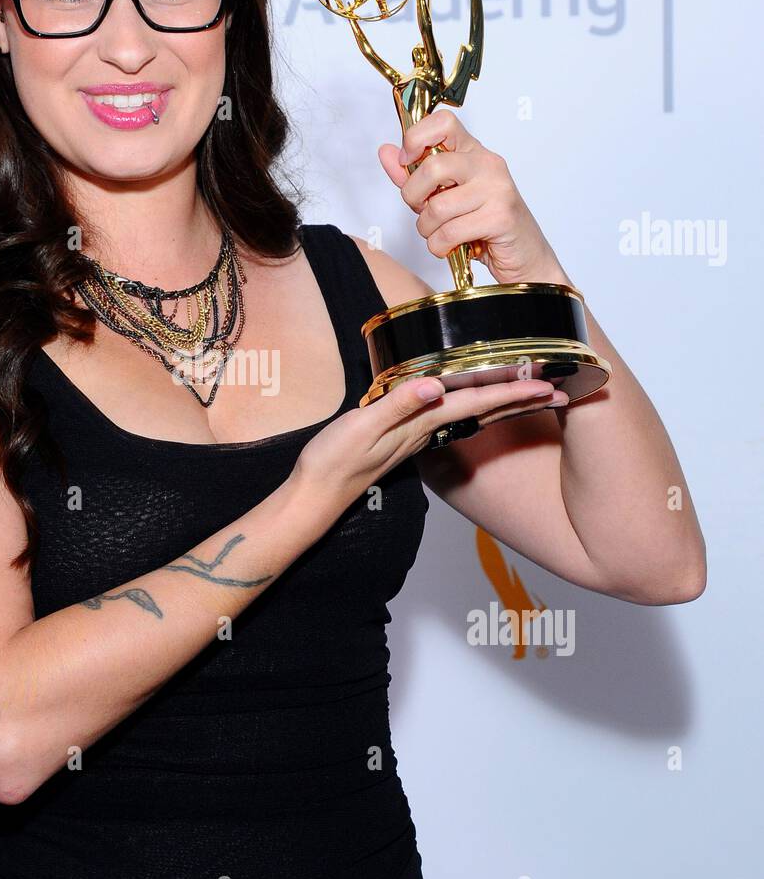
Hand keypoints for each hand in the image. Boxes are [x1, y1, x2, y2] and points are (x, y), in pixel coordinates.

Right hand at [291, 372, 566, 511]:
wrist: (315, 495)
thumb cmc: (332, 462)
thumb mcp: (361, 428)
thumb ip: (397, 406)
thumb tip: (432, 385)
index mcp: (422, 425)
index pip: (477, 402)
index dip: (513, 390)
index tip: (550, 383)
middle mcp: (427, 433)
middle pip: (485, 411)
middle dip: (524, 400)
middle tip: (562, 388)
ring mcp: (418, 439)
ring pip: (473, 416)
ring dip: (505, 405)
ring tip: (533, 394)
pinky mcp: (406, 440)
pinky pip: (452, 421)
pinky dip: (474, 409)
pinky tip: (477, 406)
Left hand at [377, 107, 568, 286]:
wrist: (523, 256)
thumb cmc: (482, 225)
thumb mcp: (442, 196)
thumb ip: (413, 175)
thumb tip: (386, 151)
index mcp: (473, 152)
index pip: (443, 122)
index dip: (416, 137)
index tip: (407, 160)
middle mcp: (488, 165)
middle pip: (433, 168)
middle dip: (414, 197)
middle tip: (421, 211)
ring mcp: (497, 189)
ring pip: (437, 208)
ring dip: (428, 230)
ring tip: (441, 233)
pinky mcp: (500, 217)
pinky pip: (449, 233)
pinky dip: (439, 247)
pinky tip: (451, 246)